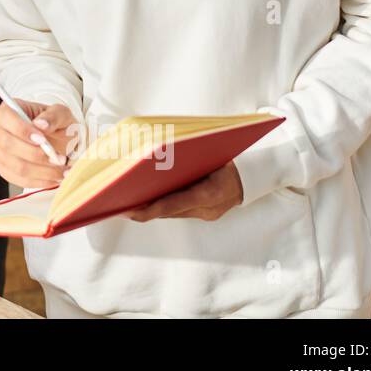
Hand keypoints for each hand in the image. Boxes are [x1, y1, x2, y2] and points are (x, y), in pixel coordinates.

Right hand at [0, 101, 79, 188]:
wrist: (60, 142)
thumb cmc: (58, 125)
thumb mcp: (62, 115)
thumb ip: (53, 116)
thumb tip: (41, 124)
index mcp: (8, 110)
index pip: (6, 117)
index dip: (21, 130)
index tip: (42, 139)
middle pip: (8, 144)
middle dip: (36, 155)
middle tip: (58, 158)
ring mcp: (0, 151)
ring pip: (16, 166)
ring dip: (42, 171)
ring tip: (61, 169)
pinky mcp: (5, 169)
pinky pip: (19, 180)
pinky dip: (40, 181)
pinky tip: (55, 177)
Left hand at [124, 161, 243, 222]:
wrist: (251, 175)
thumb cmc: (227, 159)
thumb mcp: (207, 156)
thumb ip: (183, 162)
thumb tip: (153, 161)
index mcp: (209, 193)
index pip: (173, 204)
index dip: (150, 209)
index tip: (130, 211)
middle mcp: (208, 208)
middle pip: (169, 212)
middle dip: (144, 211)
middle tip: (119, 207)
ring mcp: (208, 213)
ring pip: (172, 214)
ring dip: (151, 210)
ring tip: (127, 204)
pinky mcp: (206, 214)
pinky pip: (180, 211)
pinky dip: (164, 207)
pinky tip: (147, 201)